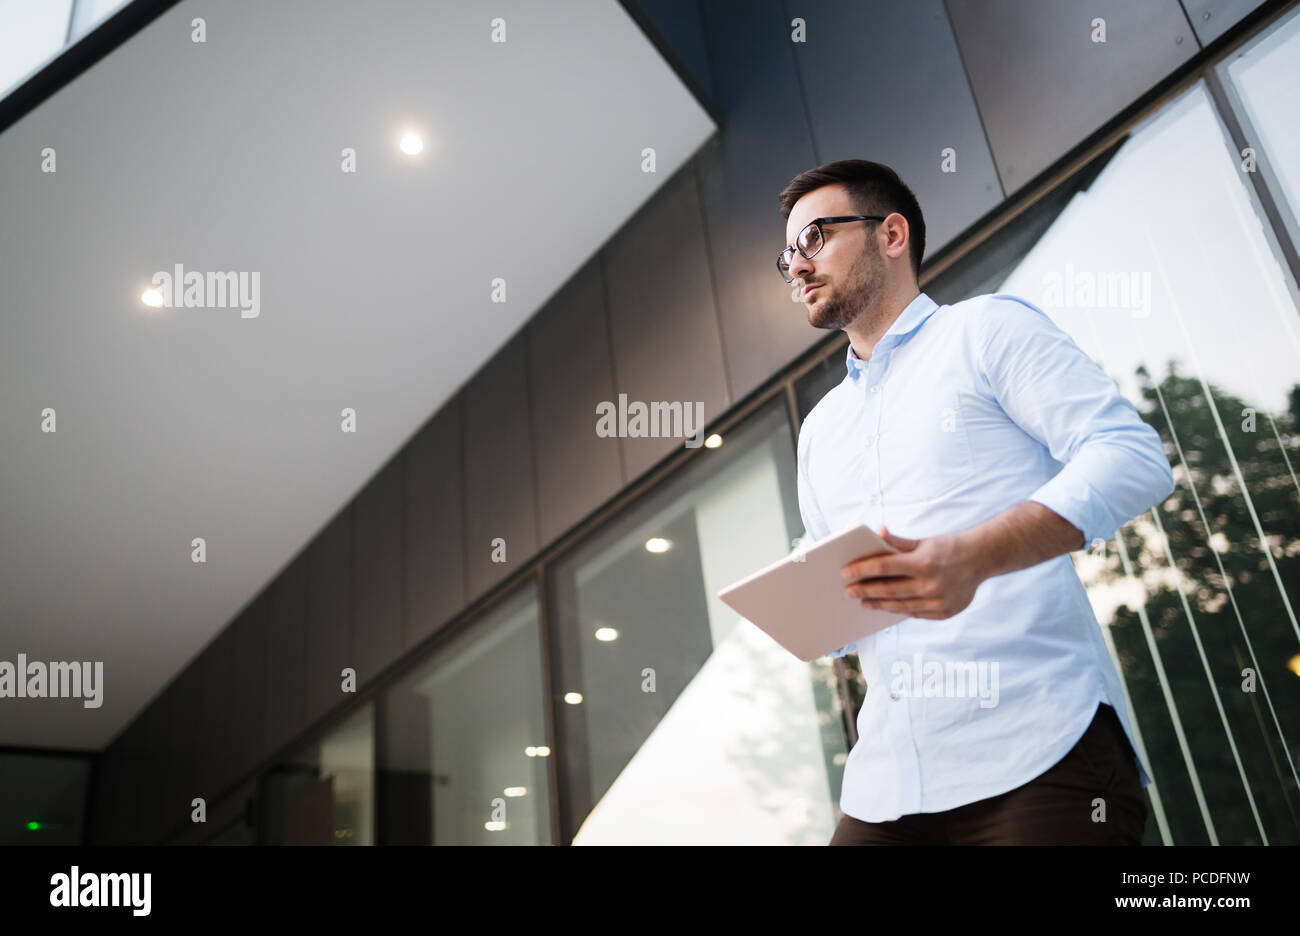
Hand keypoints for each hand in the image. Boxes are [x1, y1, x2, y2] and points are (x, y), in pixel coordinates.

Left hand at [840, 526, 985, 619]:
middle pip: (888, 590)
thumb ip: (898, 542)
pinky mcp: (944, 612)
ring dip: (878, 604)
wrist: (982, 559)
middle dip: (865, 591)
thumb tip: (876, 532)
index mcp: (923, 563)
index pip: (883, 568)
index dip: (862, 570)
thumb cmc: (948, 548)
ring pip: (900, 606)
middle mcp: (930, 584)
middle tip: (848, 591)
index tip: (845, 573)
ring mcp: (938, 601)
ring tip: (863, 601)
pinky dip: (898, 610)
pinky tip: (885, 607)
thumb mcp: (923, 541)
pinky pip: (915, 613)